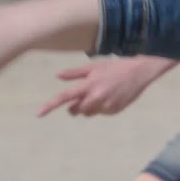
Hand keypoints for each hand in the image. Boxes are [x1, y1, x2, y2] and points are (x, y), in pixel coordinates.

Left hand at [37, 55, 174, 116]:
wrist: (141, 71)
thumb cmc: (116, 67)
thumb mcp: (95, 66)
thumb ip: (75, 73)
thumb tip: (57, 76)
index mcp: (88, 85)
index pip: (64, 97)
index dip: (50, 105)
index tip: (38, 114)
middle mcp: (95, 97)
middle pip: (76, 110)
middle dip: (76, 106)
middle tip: (84, 96)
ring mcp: (105, 106)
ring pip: (88, 113)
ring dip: (89, 107)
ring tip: (102, 94)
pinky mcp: (114, 111)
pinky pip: (101, 113)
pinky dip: (102, 107)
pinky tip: (112, 97)